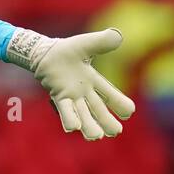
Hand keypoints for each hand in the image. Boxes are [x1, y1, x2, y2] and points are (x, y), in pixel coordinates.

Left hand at [7, 27, 135, 139]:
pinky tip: (73, 128)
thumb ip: (102, 41)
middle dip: (107, 121)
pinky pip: (64, 109)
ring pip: (82, 114)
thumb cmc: (67, 51)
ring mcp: (71, 96)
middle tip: (115, 132)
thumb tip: (119, 36)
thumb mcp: (87, 44)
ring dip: (89, 125)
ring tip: (95, 137)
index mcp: (94, 82)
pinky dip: (69, 118)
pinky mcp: (58, 96)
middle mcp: (84, 93)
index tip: (128, 112)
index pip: (111, 95)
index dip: (119, 103)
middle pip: (98, 110)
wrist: (45, 52)